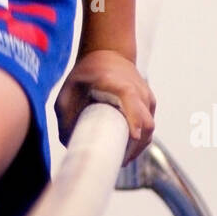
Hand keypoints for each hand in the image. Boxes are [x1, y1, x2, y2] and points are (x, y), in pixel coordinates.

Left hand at [55, 49, 155, 165]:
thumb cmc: (85, 75)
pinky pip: (148, 125)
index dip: (134, 118)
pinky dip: (140, 139)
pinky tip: (126, 149)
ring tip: (120, 159)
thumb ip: (66, 119)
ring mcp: (146, 96)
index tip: (133, 137)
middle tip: (117, 162)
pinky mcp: (150, 103)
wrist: (108, 53)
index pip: (131, 98)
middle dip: (134, 146)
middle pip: (145, 122)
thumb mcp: (67, 94)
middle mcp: (137, 89)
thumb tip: (71, 146)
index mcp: (116, 83)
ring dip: (138, 145)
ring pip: (149, 128)